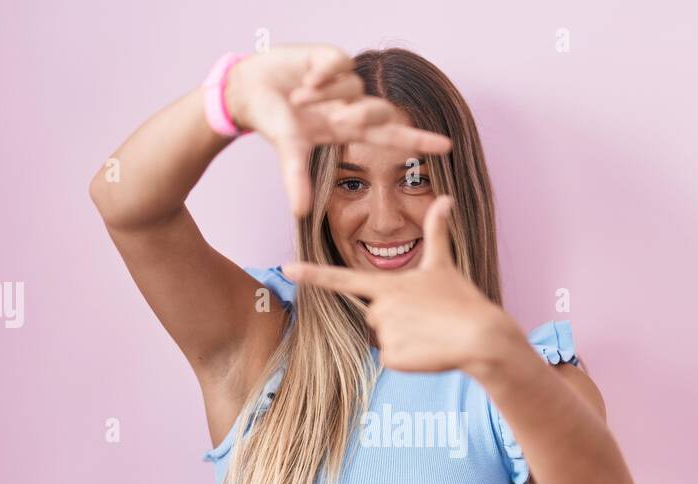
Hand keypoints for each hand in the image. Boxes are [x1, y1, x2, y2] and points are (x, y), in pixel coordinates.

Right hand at [222, 44, 452, 216]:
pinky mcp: (330, 57)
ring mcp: (344, 81)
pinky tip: (305, 79)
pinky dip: (322, 75)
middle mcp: (352, 104)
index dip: (418, 141)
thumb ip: (296, 179)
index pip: (392, 136)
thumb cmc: (275, 122)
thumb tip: (300, 213)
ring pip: (354, 88)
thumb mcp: (289, 151)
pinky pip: (339, 64)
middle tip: (336, 118)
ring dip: (323, 96)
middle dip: (361, 116)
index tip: (448, 146)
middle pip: (379, 111)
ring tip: (298, 98)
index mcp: (348, 129)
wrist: (250, 90)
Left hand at [281, 195, 521, 373]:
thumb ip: (437, 233)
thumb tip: (446, 198)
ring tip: (428, 332)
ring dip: (404, 337)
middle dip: (397, 318)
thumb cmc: (462, 300)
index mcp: (388, 284)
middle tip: (425, 316)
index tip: (288, 268)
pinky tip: (426, 350)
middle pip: (375, 315)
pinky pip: (391, 358)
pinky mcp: (392, 358)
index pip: (342, 279)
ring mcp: (384, 333)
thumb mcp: (444, 266)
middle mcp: (380, 307)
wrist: (480, 336)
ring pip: (384, 337)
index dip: (314, 274)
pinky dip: (408, 358)